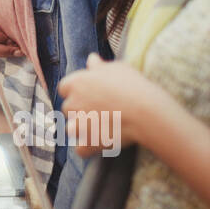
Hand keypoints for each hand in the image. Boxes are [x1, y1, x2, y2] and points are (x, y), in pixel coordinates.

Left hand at [57, 53, 175, 156]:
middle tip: (101, 111)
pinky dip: (88, 148)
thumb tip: (91, 59)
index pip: (65, 88)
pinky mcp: (88, 142)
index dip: (77, 91)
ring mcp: (78, 125)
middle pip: (68, 108)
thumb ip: (99, 66)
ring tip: (102, 127)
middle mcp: (72, 103)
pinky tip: (100, 143)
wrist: (145, 112)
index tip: (91, 94)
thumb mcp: (117, 68)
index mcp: (75, 83)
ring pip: (71, 128)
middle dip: (80, 110)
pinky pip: (80, 149)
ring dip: (82, 129)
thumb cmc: (132, 86)